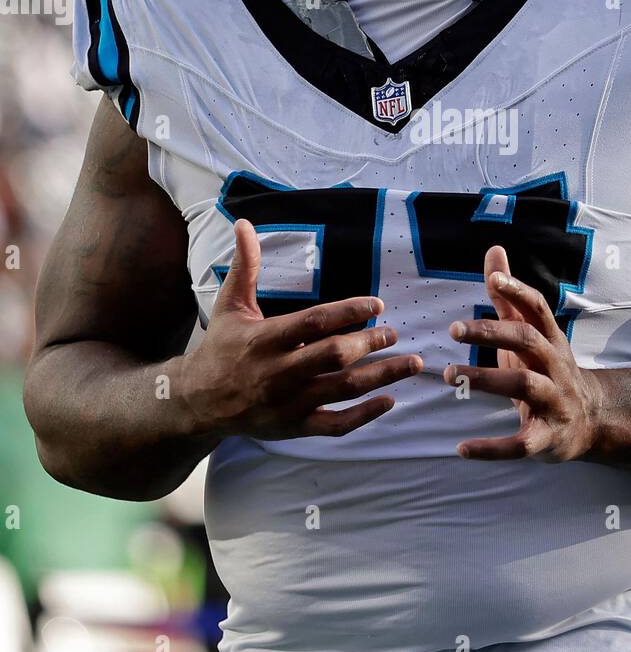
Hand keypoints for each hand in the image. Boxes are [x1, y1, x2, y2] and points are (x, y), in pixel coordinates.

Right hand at [179, 219, 421, 439]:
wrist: (197, 402)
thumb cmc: (220, 348)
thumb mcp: (230, 305)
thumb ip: (246, 266)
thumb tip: (244, 223)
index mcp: (266, 339)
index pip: (314, 323)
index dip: (348, 312)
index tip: (377, 305)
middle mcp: (280, 373)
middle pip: (333, 356)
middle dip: (369, 343)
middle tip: (393, 333)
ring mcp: (290, 403)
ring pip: (342, 390)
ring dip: (381, 376)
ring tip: (411, 364)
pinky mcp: (295, 427)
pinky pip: (335, 425)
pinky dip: (365, 416)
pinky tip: (389, 401)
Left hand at [443, 245, 603, 461]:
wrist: (589, 419)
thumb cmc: (546, 367)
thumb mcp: (531, 332)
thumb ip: (509, 295)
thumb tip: (494, 251)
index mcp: (549, 338)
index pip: (537, 308)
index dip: (518, 291)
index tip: (493, 280)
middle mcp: (554, 365)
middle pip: (527, 342)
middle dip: (491, 333)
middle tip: (453, 329)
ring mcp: (553, 401)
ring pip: (524, 385)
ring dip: (486, 379)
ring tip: (449, 376)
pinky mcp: (546, 437)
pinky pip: (520, 443)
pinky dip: (491, 448)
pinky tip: (461, 448)